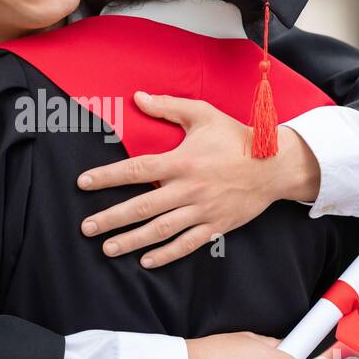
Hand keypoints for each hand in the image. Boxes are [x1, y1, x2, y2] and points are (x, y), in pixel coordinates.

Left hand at [77, 92, 320, 268]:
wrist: (275, 165)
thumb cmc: (237, 138)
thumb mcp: (203, 115)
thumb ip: (168, 107)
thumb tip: (138, 97)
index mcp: (181, 161)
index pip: (136, 171)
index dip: (107, 177)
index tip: (84, 183)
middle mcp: (188, 189)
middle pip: (142, 207)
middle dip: (111, 218)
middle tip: (86, 228)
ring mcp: (202, 210)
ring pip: (160, 230)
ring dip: (131, 240)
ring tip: (107, 248)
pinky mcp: (216, 226)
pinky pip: (187, 244)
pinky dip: (166, 254)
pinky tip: (146, 261)